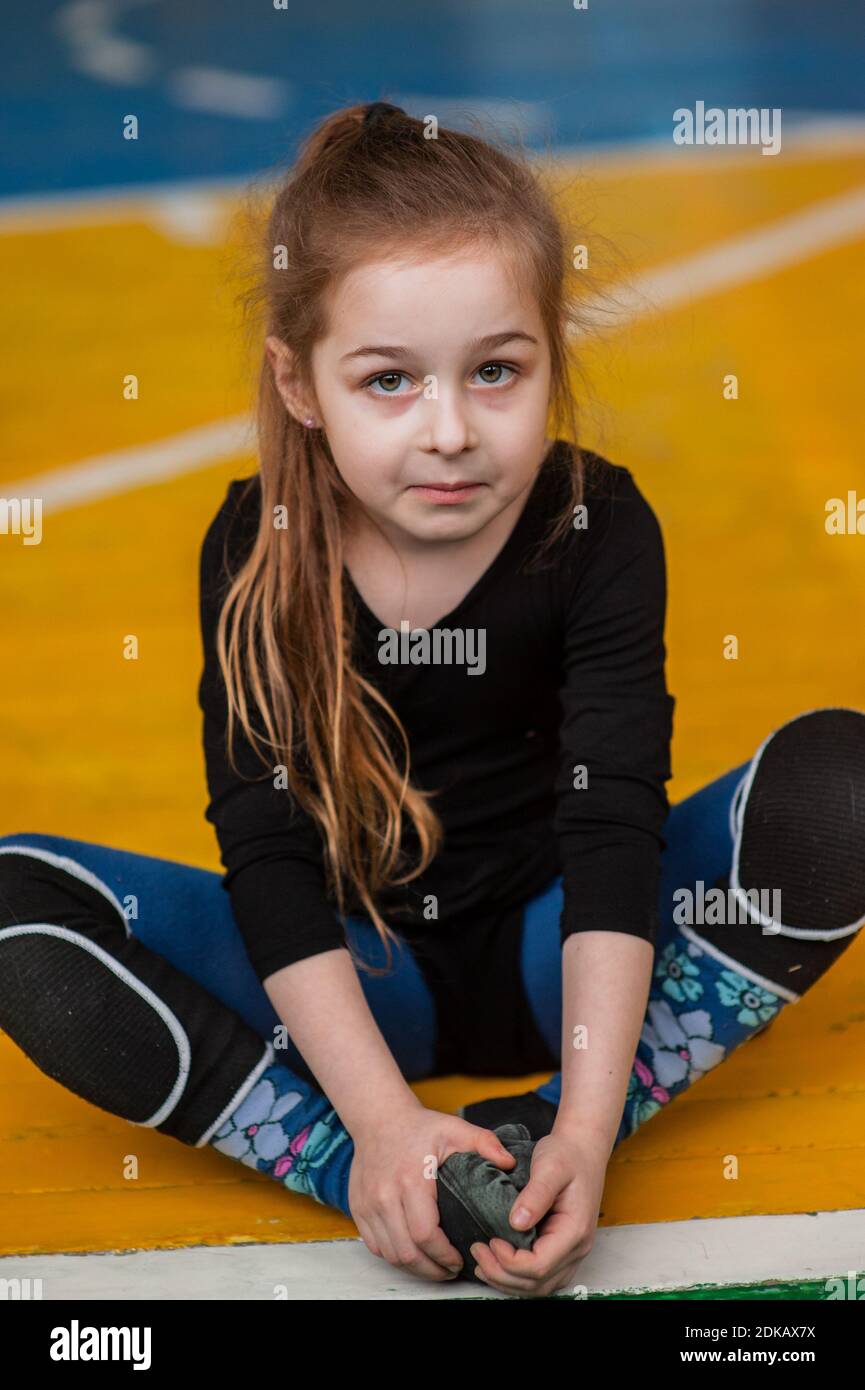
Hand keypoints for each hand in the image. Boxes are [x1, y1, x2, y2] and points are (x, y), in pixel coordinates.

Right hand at [348, 1101, 516, 1283]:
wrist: (379, 1117)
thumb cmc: (419, 1126)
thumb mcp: (455, 1128)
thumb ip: (485, 1143)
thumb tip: (510, 1164)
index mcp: (411, 1180)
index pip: (426, 1234)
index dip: (444, 1255)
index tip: (460, 1260)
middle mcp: (385, 1195)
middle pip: (407, 1252)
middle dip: (432, 1270)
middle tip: (450, 1270)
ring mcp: (368, 1204)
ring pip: (390, 1254)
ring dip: (414, 1267)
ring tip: (434, 1266)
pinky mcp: (358, 1208)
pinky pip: (374, 1246)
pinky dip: (394, 1256)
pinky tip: (412, 1252)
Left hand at [469, 1131, 606, 1296]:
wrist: (582, 1149)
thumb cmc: (566, 1155)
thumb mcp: (550, 1166)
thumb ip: (536, 1194)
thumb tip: (517, 1222)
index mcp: (575, 1230)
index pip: (539, 1265)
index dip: (509, 1261)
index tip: (490, 1240)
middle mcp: (577, 1248)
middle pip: (537, 1283)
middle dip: (502, 1274)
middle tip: (477, 1250)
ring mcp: (571, 1252)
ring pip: (539, 1286)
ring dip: (507, 1280)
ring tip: (481, 1262)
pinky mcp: (562, 1249)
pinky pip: (541, 1277)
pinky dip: (517, 1277)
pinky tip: (497, 1263)